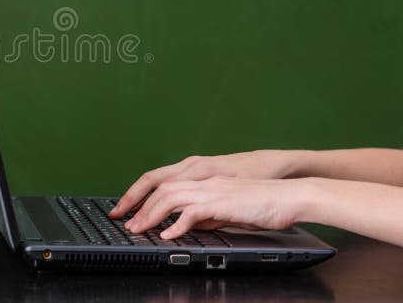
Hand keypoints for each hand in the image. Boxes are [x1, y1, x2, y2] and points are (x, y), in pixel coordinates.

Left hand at [123, 176, 303, 238]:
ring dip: (151, 215)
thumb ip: (206, 214)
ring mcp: (211, 188)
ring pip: (170, 196)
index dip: (142, 195)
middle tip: (125, 223)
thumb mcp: (227, 208)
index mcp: (203, 179)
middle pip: (160, 187)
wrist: (290, 195)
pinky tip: (168, 236)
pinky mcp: (222, 201)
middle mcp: (203, 179)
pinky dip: (177, 224)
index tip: (128, 211)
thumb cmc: (264, 203)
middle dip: (138, 205)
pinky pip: (192, 211)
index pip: (163, 182)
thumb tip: (187, 225)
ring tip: (139, 231)